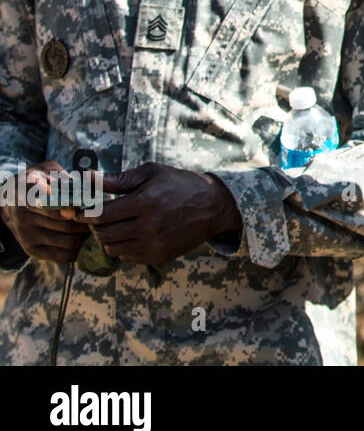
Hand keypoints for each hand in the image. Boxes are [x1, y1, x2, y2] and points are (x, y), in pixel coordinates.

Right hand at [0, 162, 90, 262]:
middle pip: (66, 224)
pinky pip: (65, 255)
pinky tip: (85, 237)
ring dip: (87, 234)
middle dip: (88, 220)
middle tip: (102, 215)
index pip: (43, 202)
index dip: (65, 206)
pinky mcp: (33, 251)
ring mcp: (27, 236)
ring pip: (69, 241)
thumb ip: (65, 176)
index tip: (80, 205)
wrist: (11, 202)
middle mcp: (23, 216)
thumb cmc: (38, 181)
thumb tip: (87, 187)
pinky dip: (80, 248)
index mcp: (25, 193)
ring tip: (96, 225)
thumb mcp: (47, 170)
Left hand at [74, 162, 242, 264]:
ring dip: (108, 237)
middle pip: (103, 233)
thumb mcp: (151, 173)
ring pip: (112, 247)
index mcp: (145, 202)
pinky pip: (126, 256)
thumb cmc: (180, 184)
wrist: (213, 206)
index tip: (83, 211)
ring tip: (116, 226)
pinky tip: (131, 234)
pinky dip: (122, 247)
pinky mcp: (159, 256)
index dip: (87, 213)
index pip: (101, 214)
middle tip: (98, 218)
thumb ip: (117, 179)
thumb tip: (86, 178)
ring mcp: (154, 244)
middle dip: (95, 226)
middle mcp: (149, 226)